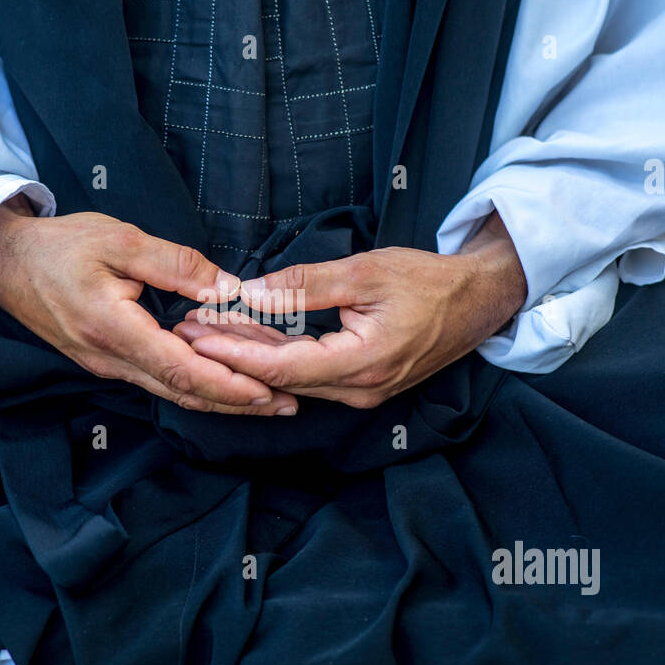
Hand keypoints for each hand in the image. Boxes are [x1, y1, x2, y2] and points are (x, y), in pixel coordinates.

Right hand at [0, 199, 297, 415]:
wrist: (5, 260)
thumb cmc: (59, 245)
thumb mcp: (119, 239)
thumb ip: (176, 265)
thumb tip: (227, 288)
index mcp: (114, 329)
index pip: (181, 368)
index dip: (228, 384)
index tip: (270, 390)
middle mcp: (110, 359)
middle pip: (183, 391)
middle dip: (238, 402)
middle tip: (287, 404)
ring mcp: (107, 365)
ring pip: (172, 391)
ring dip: (220, 398)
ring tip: (266, 399)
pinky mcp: (106, 361)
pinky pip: (157, 380)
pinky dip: (195, 384)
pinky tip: (222, 380)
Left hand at [173, 213, 526, 408]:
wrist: (479, 301)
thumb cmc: (429, 282)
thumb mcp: (366, 272)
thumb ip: (306, 285)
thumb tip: (252, 292)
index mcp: (363, 364)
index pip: (283, 366)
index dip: (235, 352)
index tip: (197, 334)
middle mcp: (360, 390)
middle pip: (281, 378)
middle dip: (230, 355)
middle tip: (185, 331)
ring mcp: (362, 392)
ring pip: (293, 379)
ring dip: (248, 357)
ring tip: (204, 333)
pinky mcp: (363, 385)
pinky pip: (310, 375)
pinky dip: (276, 357)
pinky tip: (246, 340)